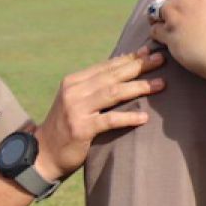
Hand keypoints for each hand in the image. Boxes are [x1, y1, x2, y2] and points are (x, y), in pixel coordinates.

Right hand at [34, 49, 164, 179]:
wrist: (44, 154)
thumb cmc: (67, 127)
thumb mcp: (77, 101)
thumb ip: (95, 86)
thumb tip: (123, 64)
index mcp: (74, 81)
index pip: (106, 66)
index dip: (129, 58)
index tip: (149, 51)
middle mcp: (74, 91)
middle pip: (112, 75)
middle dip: (138, 66)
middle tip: (161, 59)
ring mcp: (76, 109)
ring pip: (113, 93)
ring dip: (139, 87)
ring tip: (161, 85)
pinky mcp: (80, 129)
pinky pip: (109, 120)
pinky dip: (128, 117)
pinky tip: (144, 117)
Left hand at [149, 0, 205, 81]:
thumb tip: (204, 7)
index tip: (188, 3)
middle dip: (165, 0)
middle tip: (168, 12)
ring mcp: (177, 12)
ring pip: (156, 9)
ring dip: (159, 18)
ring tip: (163, 26)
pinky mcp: (169, 31)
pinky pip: (155, 30)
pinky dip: (158, 35)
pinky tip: (165, 41)